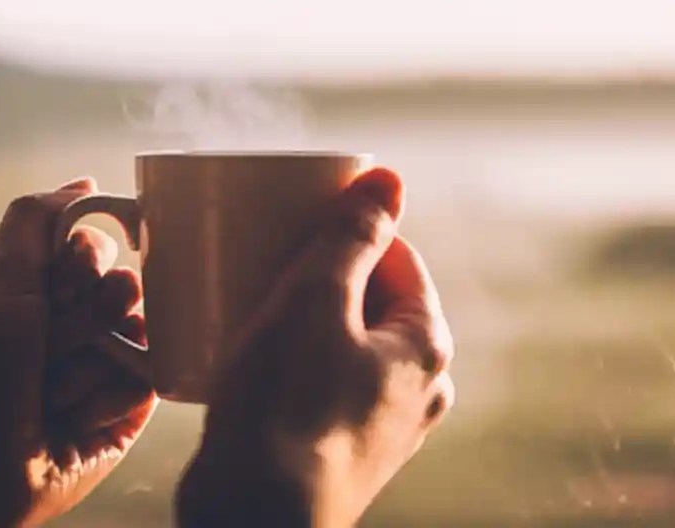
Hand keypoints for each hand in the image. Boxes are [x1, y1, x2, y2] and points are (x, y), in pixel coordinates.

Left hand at [0, 178, 156, 526]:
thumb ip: (38, 217)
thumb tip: (85, 182)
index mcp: (51, 287)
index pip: (101, 248)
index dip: (79, 267)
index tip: (48, 290)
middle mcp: (84, 323)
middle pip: (127, 288)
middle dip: (84, 318)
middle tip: (44, 347)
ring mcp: (109, 366)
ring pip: (143, 335)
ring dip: (90, 363)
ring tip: (50, 391)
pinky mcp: (128, 411)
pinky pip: (150, 382)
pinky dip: (107, 398)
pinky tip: (71, 416)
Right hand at [176, 168, 454, 526]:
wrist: (254, 519)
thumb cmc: (286, 408)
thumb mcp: (315, 299)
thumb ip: (353, 235)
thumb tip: (390, 180)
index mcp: (426, 346)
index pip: (396, 258)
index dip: (345, 232)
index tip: (294, 226)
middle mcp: (416, 390)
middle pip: (369, 302)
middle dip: (318, 276)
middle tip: (265, 266)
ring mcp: (380, 427)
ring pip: (342, 346)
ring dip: (300, 322)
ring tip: (249, 310)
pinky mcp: (337, 453)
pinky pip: (320, 388)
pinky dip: (291, 367)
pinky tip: (250, 366)